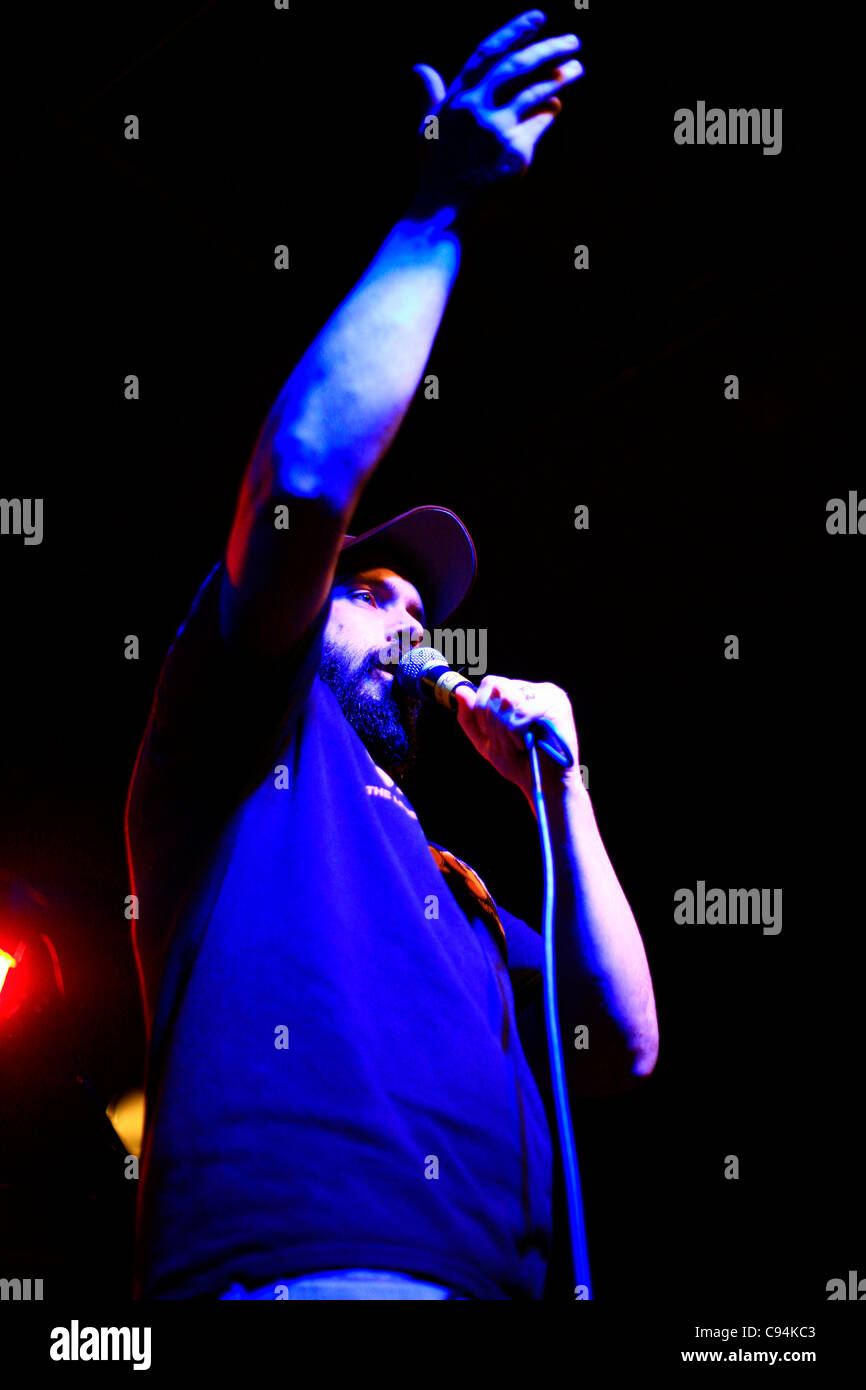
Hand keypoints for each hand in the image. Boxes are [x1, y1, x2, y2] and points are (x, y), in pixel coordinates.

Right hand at [409, 10, 582, 219]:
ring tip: (577, 68)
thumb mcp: (427, 129)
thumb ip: (430, 95)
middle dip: (549, 48)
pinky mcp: (516, 152)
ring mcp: (497, 130)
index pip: (488, 52)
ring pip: (536, 92)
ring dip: (560, 77)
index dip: (515, 31)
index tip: (539, 17)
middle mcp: (476, 109)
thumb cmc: (436, 173)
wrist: (443, 216)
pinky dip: (549, 111)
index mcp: (456, 98)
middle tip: (573, 40)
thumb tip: (420, 67)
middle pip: (518, 66)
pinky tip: (557, 105)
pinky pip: (540, 123)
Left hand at [453, 674, 580, 806]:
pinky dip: (516, 734)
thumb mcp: (486, 741)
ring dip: (504, 731)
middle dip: (492, 722)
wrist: (544, 787)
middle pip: (497, 687)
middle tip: (507, 744)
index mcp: (521, 693)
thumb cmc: (519, 764)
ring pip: (507, 699)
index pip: (490, 683)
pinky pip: (520, 712)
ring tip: (518, 746)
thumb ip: (470, 716)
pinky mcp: (556, 707)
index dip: (481, 709)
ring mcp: (549, 695)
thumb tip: (459, 690)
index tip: (491, 734)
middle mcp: (536, 689)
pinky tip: (527, 745)